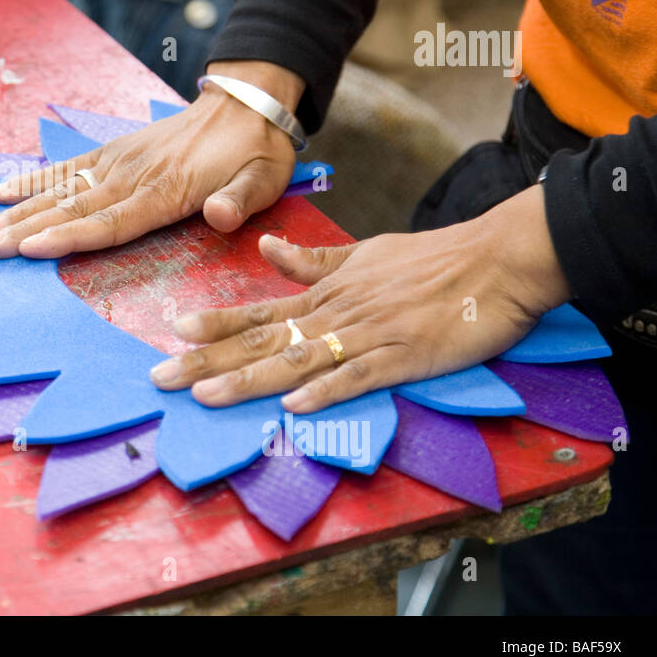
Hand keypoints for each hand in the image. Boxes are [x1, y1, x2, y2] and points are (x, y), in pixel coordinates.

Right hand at [0, 61, 304, 258]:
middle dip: (27, 230)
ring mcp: (119, 161)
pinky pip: (67, 168)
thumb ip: (240, 201)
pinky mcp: (114, 152)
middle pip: (73, 209)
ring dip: (21, 211)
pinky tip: (2, 193)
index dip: (69, 237)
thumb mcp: (264, 179)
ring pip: (62, 191)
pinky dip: (33, 180)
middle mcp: (134, 175)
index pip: (110, 221)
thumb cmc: (256, 152)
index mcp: (167, 190)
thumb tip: (219, 216)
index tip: (30, 248)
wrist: (247, 103)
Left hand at [149, 186, 570, 411]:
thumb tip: (266, 250)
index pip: (260, 312)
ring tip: (205, 396)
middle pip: (263, 341)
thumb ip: (313, 261)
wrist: (496, 260)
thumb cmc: (432, 260)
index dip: (216, 324)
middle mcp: (338, 313)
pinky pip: (359, 376)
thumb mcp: (365, 254)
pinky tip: (294, 406)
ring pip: (299, 360)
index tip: (173, 333)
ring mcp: (369, 335)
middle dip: (208, 362)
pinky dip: (327, 390)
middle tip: (160, 379)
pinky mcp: (405, 356)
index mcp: (328, 293)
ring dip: (249, 379)